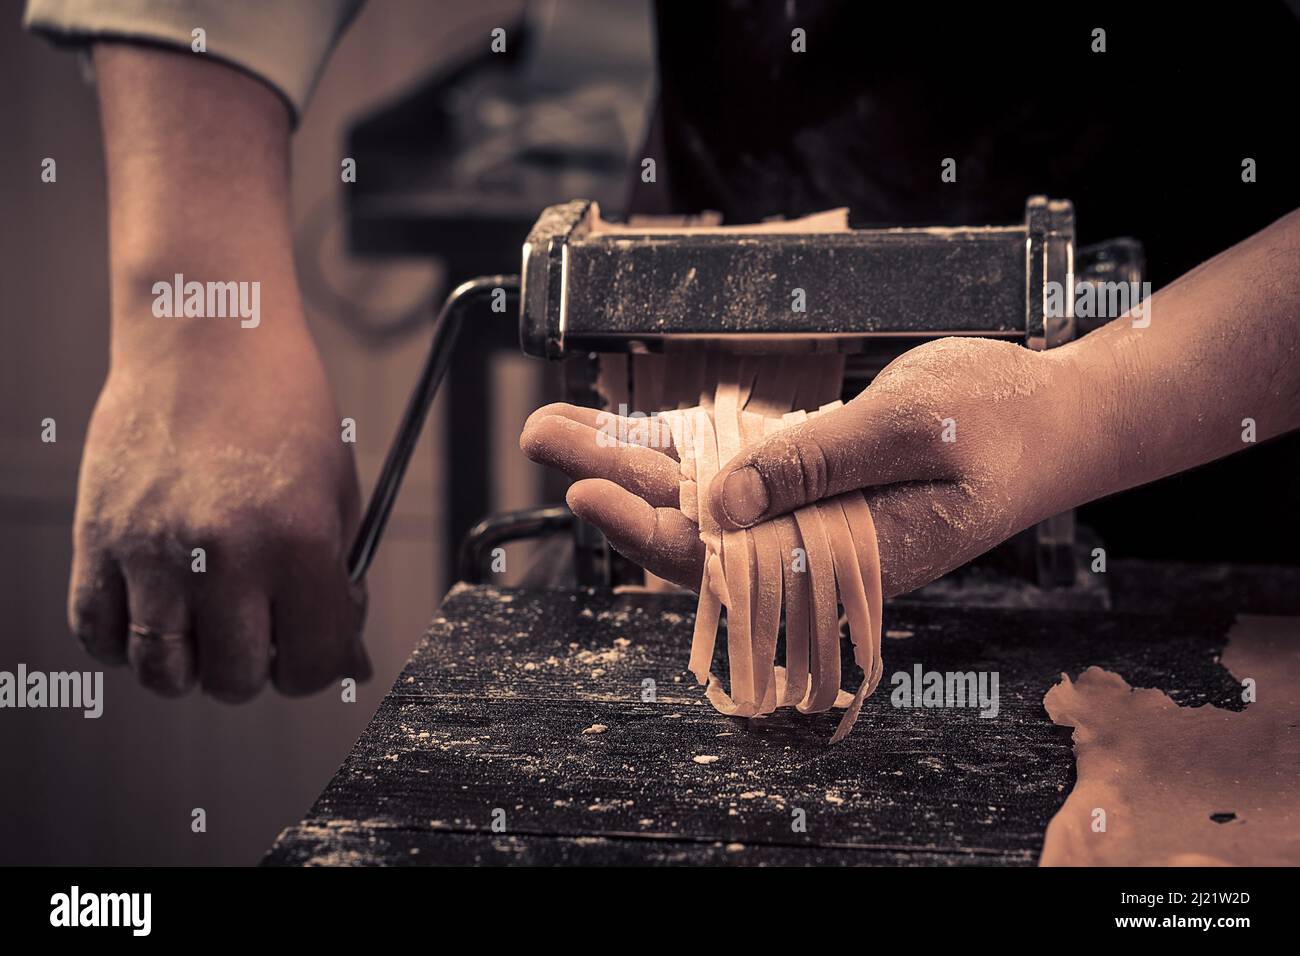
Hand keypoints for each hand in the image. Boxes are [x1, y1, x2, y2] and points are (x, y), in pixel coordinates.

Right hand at [70, 319, 368, 699]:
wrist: (207, 335)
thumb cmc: (282, 406)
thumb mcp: (338, 493)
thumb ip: (340, 584)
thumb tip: (344, 662)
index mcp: (296, 541)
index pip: (312, 666)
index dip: (322, 665)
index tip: (317, 644)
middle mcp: (223, 554)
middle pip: (235, 681)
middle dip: (258, 667)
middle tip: (263, 627)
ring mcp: (151, 550)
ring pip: (163, 673)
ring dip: (192, 666)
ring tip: (209, 623)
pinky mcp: (97, 536)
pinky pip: (98, 634)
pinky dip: (126, 641)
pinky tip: (157, 608)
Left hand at [520, 338, 1080, 596]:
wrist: (1060, 419)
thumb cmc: (1003, 421)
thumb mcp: (913, 428)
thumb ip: (817, 464)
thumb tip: (720, 502)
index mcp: (847, 558)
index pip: (724, 560)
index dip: (646, 526)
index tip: (582, 490)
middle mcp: (818, 548)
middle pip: (693, 526)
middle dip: (613, 481)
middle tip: (541, 433)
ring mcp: (814, 518)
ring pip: (705, 497)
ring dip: (634, 460)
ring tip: (563, 423)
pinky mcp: (816, 485)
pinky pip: (735, 473)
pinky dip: (682, 447)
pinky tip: (634, 426)